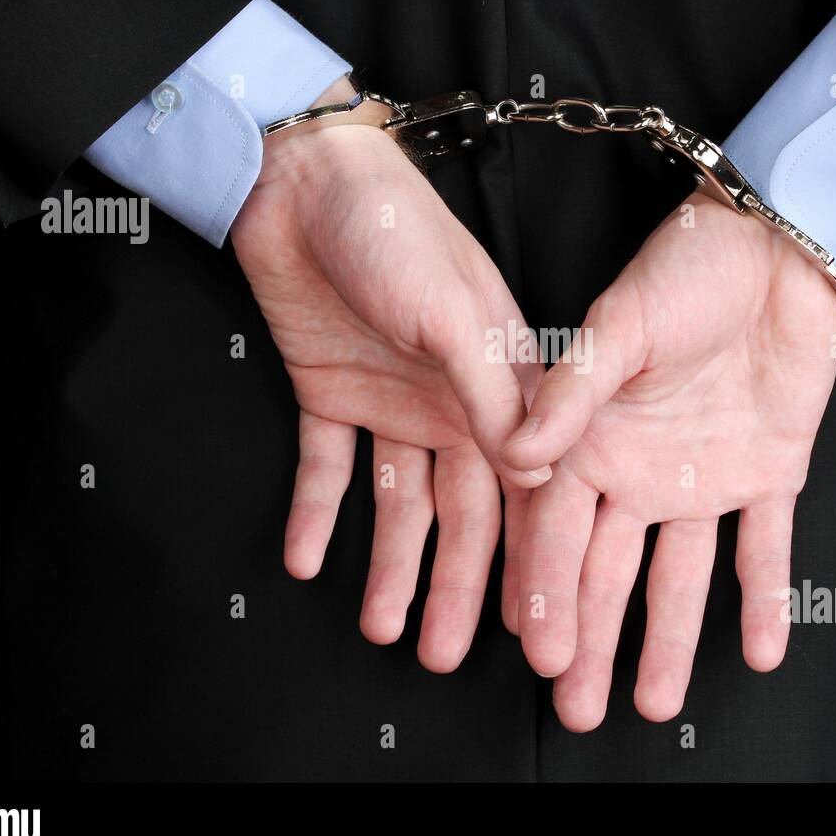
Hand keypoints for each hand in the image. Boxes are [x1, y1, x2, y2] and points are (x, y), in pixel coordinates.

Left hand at [230, 79, 544, 671]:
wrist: (300, 182)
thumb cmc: (395, 231)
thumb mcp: (454, 315)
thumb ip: (494, 395)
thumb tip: (535, 477)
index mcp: (499, 383)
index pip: (523, 484)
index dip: (529, 555)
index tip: (531, 623)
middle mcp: (452, 403)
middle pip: (461, 511)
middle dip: (453, 583)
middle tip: (442, 653)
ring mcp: (392, 403)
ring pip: (398, 504)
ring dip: (390, 567)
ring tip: (384, 630)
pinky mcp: (332, 396)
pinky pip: (328, 469)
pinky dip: (317, 514)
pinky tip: (307, 560)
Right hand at [500, 193, 835, 728]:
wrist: (779, 245)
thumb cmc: (687, 268)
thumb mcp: (621, 325)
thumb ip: (573, 392)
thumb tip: (516, 451)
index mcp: (591, 436)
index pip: (556, 528)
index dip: (544, 588)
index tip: (536, 648)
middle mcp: (637, 468)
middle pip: (606, 570)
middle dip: (591, 638)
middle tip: (578, 707)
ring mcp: (701, 478)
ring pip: (678, 576)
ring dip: (667, 639)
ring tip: (654, 704)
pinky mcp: (766, 475)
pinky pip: (764, 549)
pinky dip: (764, 598)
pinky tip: (760, 650)